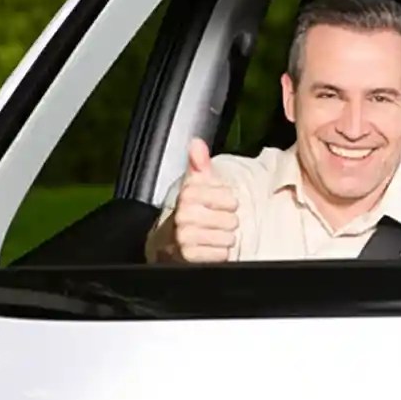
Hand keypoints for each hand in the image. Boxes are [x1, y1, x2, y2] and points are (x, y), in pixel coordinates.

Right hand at [160, 139, 239, 262]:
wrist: (170, 241)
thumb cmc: (192, 210)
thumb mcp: (197, 185)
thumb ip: (200, 164)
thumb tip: (196, 143)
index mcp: (188, 194)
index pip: (228, 198)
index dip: (229, 202)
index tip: (222, 203)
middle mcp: (183, 215)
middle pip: (230, 219)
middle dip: (229, 221)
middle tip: (218, 221)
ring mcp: (185, 237)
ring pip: (227, 237)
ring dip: (226, 237)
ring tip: (216, 234)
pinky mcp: (189, 257)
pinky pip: (221, 254)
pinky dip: (221, 253)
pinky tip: (213, 247)